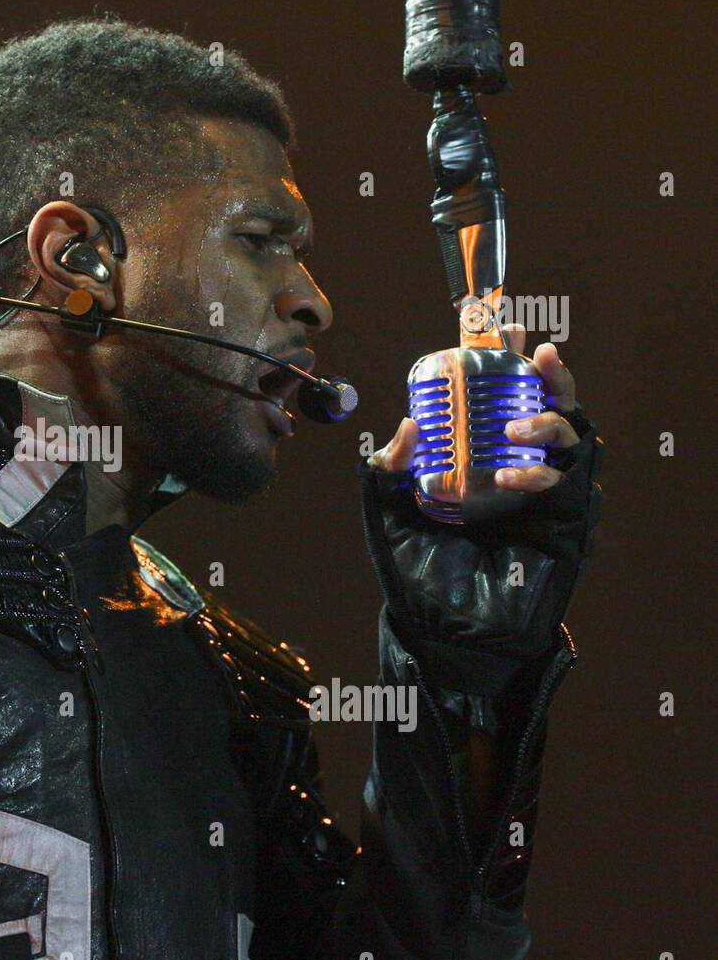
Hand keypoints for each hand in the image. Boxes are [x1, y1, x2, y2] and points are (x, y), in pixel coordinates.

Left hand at [360, 328, 603, 674]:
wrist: (443, 629)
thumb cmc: (416, 572)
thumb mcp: (388, 511)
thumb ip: (388, 469)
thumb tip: (407, 423)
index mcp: (479, 460)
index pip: (500, 401)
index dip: (505, 364)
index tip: (501, 330)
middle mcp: (517, 470)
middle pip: (547, 407)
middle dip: (547, 374)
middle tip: (532, 351)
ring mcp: (545, 496)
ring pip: (571, 437)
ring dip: (550, 418)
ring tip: (517, 426)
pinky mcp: (565, 523)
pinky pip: (571, 483)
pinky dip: (546, 470)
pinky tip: (515, 473)